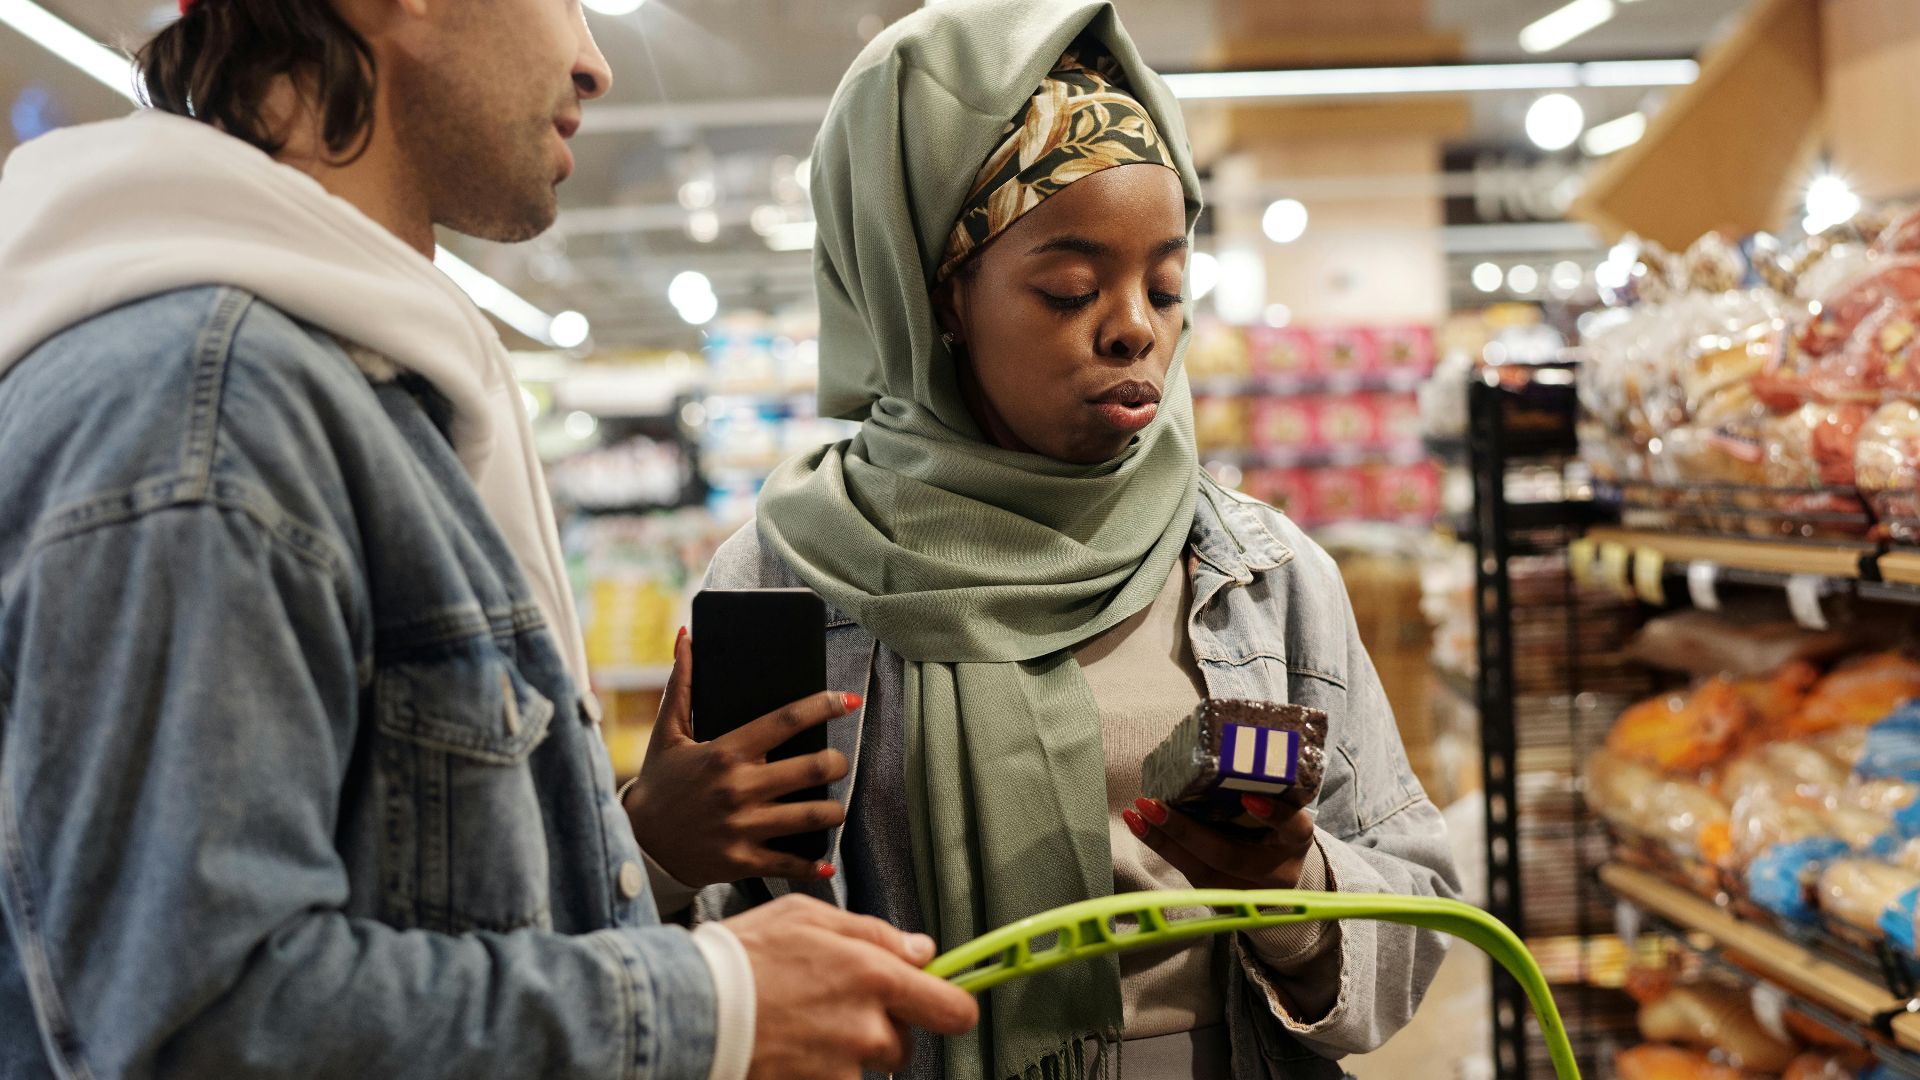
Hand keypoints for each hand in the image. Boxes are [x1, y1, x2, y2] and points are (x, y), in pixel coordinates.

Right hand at [625, 628, 855, 887]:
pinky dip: (813, 864)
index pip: (787, 721)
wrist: (637, 843)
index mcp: (726, 752)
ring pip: (813, 816)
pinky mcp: (742, 861)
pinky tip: (823, 860)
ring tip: (834, 806)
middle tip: (838, 763)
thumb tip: (685, 637)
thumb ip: (682, 684)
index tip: (849, 700)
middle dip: (838, 763)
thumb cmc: (659, 783)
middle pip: (813, 769)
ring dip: (833, 811)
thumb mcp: (668, 733)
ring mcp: (743, 827)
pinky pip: (791, 864)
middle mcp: (739, 788)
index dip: (824, 706)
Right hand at [726, 895, 978, 1078]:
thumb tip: (921, 949)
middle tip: (837, 1011)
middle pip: (905, 1044)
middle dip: (881, 1030)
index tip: (945, 1004)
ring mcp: (842, 1068)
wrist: (690, 1010)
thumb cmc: (743, 957)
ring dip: (847, 1055)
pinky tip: (789, 1051)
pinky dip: (818, 1071)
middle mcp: (867, 1028)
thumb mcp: (809, 916)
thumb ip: (874, 933)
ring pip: (867, 1068)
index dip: (952, 1007)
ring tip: (802, 1030)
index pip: (952, 1008)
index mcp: (874, 976)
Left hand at [1123, 793, 1317, 889]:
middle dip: (1187, 831)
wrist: (1280, 876)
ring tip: (1137, 814)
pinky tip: (1140, 827)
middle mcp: (1276, 871)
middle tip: (1153, 804)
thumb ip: (1260, 789)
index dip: (1274, 815)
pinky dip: (1162, 848)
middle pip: (1230, 856)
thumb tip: (1216, 749)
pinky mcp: (1223, 899)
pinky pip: (1189, 874)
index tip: (1248, 797)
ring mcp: (1247, 892)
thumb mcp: (1282, 810)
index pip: (1294, 828)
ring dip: (1163, 841)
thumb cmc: (1276, 829)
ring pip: (1202, 871)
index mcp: (1297, 841)